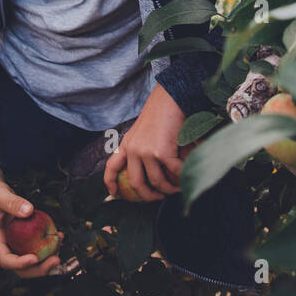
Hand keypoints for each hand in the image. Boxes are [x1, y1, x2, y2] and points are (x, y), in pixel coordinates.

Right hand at [0, 163, 63, 276]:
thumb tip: (28, 211)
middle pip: (20, 268)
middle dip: (39, 269)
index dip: (20, 263)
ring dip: (46, 259)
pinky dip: (47, 246)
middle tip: (55, 260)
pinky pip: (35, 247)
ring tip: (59, 245)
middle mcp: (3, 246)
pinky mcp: (22, 239)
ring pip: (30, 261)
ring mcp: (13, 243)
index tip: (34, 259)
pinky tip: (58, 236)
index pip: (5, 260)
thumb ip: (12, 203)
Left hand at [103, 85, 185, 201]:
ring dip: (168, 189)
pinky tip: (184, 178)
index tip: (113, 194)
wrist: (170, 97)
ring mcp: (146, 151)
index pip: (112, 166)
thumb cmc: (161, 112)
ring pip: (157, 181)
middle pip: (136, 183)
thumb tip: (152, 171)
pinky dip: (180, 177)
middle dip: (148, 195)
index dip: (110, 182)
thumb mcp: (143, 131)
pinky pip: (173, 172)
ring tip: (176, 188)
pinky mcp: (161, 152)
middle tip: (158, 198)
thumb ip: (142, 148)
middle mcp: (133, 149)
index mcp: (127, 144)